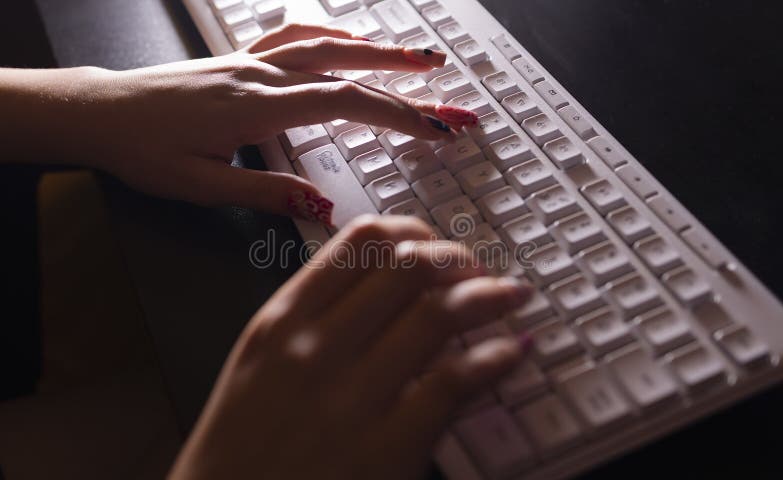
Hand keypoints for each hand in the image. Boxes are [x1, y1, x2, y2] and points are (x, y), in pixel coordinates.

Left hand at [0, 24, 477, 222]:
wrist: (99, 112)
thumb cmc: (142, 150)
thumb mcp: (202, 187)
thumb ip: (267, 194)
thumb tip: (325, 208)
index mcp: (257, 109)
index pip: (345, 105)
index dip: (398, 116)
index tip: (437, 131)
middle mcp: (260, 76)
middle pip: (349, 71)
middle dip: (407, 87)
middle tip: (451, 97)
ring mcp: (251, 62)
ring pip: (327, 46)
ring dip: (379, 52)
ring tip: (421, 59)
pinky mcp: (240, 60)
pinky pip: (294, 36)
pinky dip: (331, 35)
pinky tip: (352, 39)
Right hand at [169, 216, 533, 479]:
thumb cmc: (243, 444)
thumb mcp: (260, 363)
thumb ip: (312, 314)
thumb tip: (381, 280)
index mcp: (284, 319)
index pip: (362, 240)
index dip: (414, 232)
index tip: (434, 245)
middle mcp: (317, 346)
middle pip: (409, 266)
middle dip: (457, 259)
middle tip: (476, 271)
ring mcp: (353, 396)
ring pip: (439, 313)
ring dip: (489, 295)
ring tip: (510, 295)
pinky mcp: (388, 445)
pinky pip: (455, 381)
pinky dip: (495, 357)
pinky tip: (512, 351)